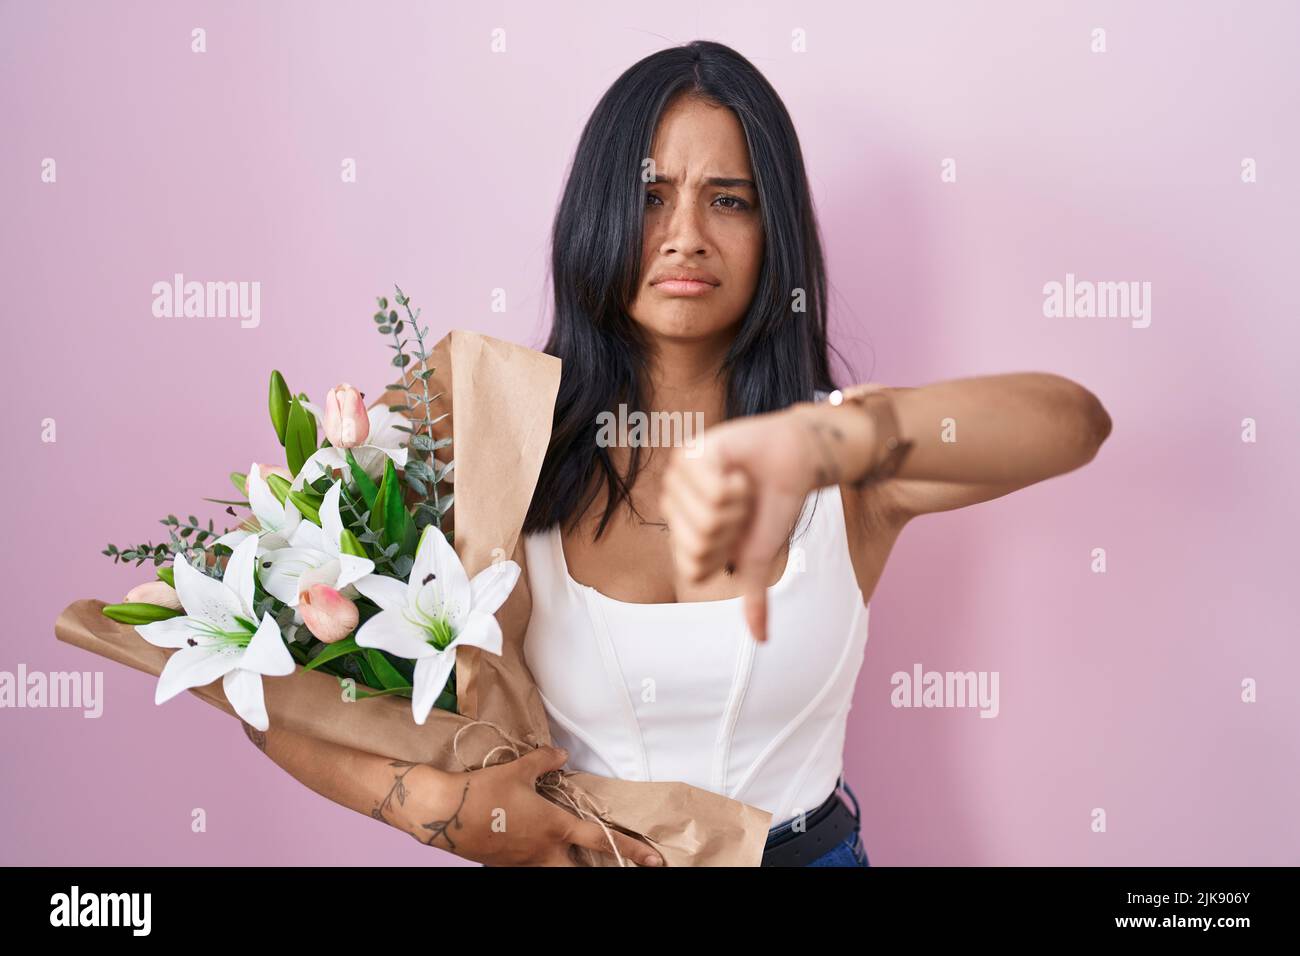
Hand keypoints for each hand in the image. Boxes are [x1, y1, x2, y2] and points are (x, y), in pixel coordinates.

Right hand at [404, 745, 664, 866]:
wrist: (444, 814)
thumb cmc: (484, 791)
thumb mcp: (518, 769)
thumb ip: (544, 761)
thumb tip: (562, 754)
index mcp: (554, 827)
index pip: (601, 841)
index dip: (631, 850)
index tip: (655, 860)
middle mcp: (544, 851)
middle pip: (579, 872)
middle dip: (598, 869)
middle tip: (612, 864)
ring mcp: (524, 862)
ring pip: (555, 870)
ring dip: (565, 863)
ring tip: (567, 851)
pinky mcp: (504, 865)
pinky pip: (530, 865)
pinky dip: (538, 858)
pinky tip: (529, 843)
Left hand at [659, 404, 828, 643]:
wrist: (796, 462)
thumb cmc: (772, 508)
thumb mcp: (759, 559)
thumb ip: (752, 598)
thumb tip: (762, 640)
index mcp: (681, 532)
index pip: (691, 569)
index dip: (725, 555)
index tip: (738, 534)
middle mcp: (673, 504)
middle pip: (700, 543)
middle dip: (735, 529)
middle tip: (742, 507)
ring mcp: (679, 476)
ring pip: (709, 517)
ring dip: (739, 504)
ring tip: (741, 486)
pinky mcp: (692, 451)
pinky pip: (715, 489)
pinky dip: (739, 484)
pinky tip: (737, 468)